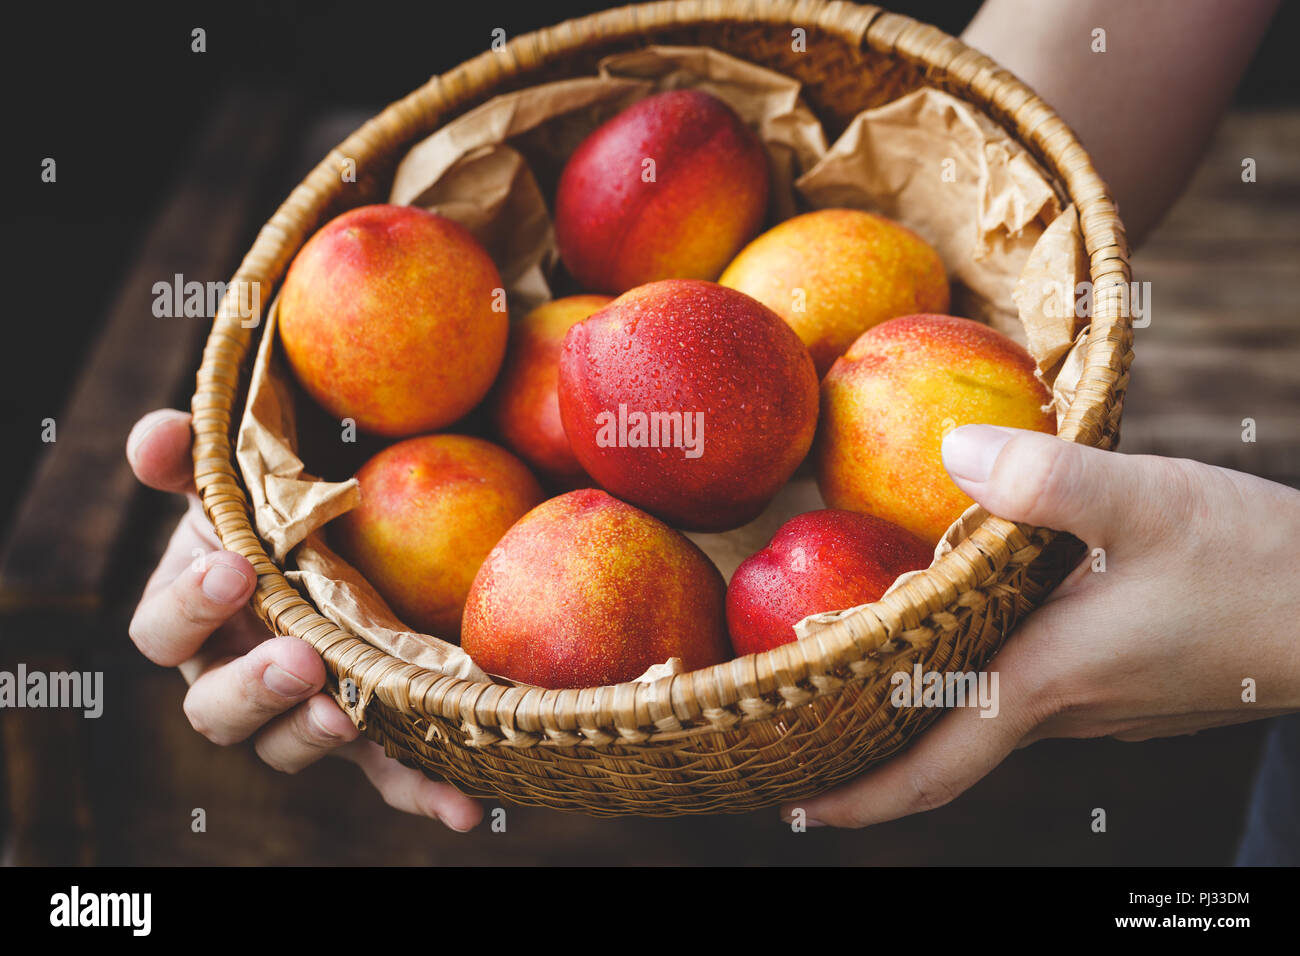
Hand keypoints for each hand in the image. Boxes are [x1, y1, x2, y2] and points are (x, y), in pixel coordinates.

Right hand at [126, 409, 482, 830]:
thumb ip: (196, 458)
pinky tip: (465, 806)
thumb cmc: (277, 511)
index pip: (163, 629)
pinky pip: (387, 774)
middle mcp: (236, 676)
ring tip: (351, 715)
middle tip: (300, 658)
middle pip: (217, 709)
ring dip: (316, 735)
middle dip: (255, 687)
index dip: (189, 606)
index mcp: (196, 617)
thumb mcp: (239, 476)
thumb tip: (159, 435)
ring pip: (289, 745)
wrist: (346, 541)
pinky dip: (421, 792)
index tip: (234, 566)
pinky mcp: (368, 733)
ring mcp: (300, 710)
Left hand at [783, 425, 1299, 827]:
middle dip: (870, 751)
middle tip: (802, 734)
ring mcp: (1097, 706)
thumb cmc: (1257, 564)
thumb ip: (1049, 480)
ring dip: (919, 711)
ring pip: (982, 721)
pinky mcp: (1123, 687)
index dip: (860, 798)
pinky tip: (962, 633)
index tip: (796, 807)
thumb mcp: (1149, 503)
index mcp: (1045, 677)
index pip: (934, 767)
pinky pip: (1025, 695)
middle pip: (943, 751)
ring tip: (859, 675)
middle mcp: (1063, 708)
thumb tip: (954, 454)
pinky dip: (973, 680)